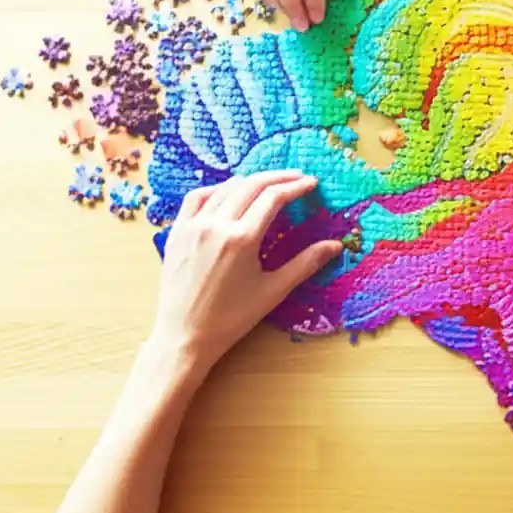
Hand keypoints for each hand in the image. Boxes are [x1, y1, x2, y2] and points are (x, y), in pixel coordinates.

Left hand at [152, 170, 342, 370]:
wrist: (184, 335)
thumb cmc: (232, 318)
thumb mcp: (273, 291)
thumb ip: (305, 264)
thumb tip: (335, 245)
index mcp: (242, 239)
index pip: (273, 197)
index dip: (295, 187)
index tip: (310, 183)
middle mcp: (217, 225)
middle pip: (251, 185)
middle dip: (277, 178)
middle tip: (296, 177)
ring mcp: (193, 225)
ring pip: (225, 188)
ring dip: (249, 181)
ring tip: (267, 184)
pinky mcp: (177, 231)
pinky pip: (196, 198)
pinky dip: (215, 189)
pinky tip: (227, 193)